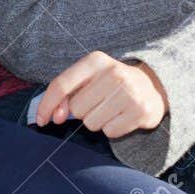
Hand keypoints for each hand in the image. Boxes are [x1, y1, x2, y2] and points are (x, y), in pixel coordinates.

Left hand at [35, 51, 167, 138]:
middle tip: (98, 102)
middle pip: (76, 109)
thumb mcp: (88, 78)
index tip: (41, 121)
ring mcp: (129, 93)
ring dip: (97, 121)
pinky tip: (121, 116)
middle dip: (82, 111)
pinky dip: (111, 128)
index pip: (61, 84)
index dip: (47, 105)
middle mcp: (113, 73)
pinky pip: (109, 132)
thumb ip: (66, 94)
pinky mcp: (141, 112)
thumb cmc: (111, 83)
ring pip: (91, 123)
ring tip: (111, 108)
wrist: (153, 85)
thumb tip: (54, 117)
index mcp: (95, 61)